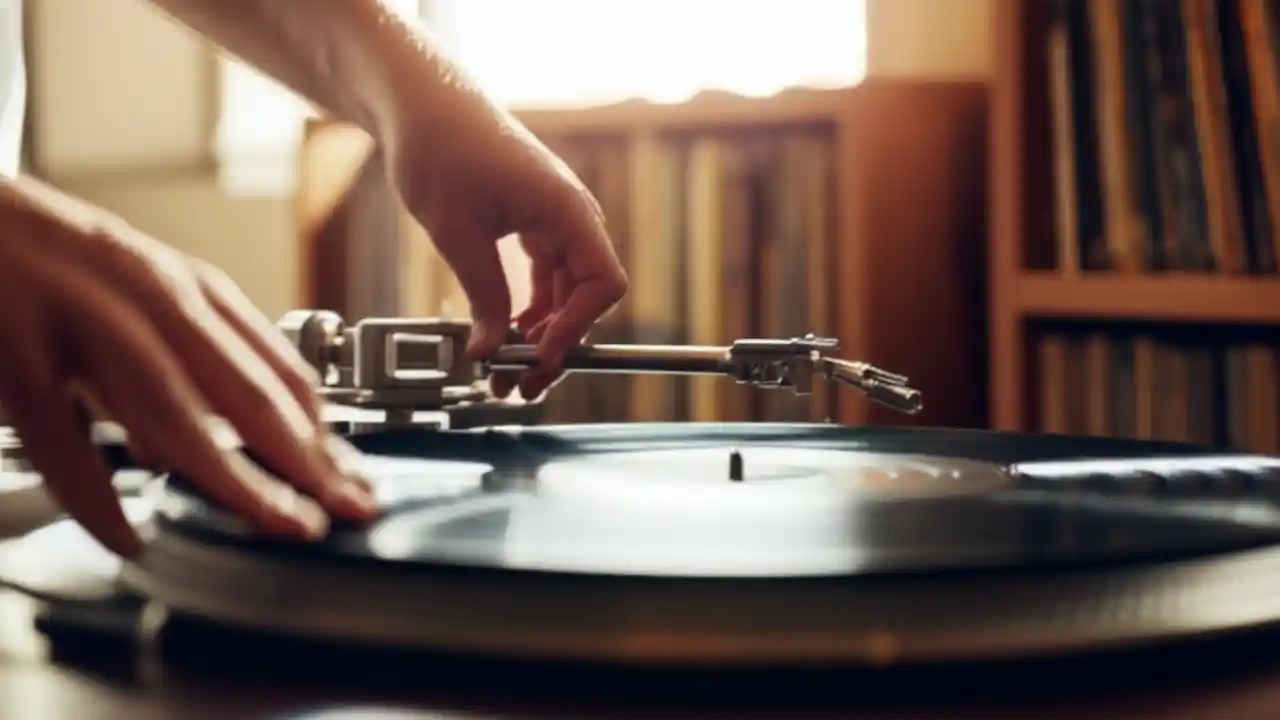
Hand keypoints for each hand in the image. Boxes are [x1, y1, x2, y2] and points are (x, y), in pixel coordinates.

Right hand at [0, 177, 376, 555]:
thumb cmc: (46, 252)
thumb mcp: (132, 288)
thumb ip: (177, 358)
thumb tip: (203, 443)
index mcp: (180, 284)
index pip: (275, 367)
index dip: (324, 429)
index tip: (352, 473)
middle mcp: (145, 299)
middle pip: (245, 394)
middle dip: (307, 459)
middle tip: (347, 506)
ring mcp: (82, 328)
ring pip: (175, 417)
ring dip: (238, 480)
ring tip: (280, 522)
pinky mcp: (15, 358)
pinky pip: (64, 445)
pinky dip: (98, 501)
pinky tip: (128, 536)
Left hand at [387, 92, 627, 399]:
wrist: (419, 104)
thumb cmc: (442, 148)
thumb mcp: (459, 234)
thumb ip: (484, 297)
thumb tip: (490, 353)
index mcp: (568, 211)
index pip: (603, 284)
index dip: (577, 328)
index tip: (539, 357)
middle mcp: (570, 217)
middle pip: (586, 297)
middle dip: (557, 344)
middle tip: (521, 384)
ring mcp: (552, 220)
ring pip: (562, 293)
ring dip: (540, 334)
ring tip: (506, 371)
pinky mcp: (530, 223)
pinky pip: (542, 278)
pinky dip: (526, 310)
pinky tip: (502, 334)